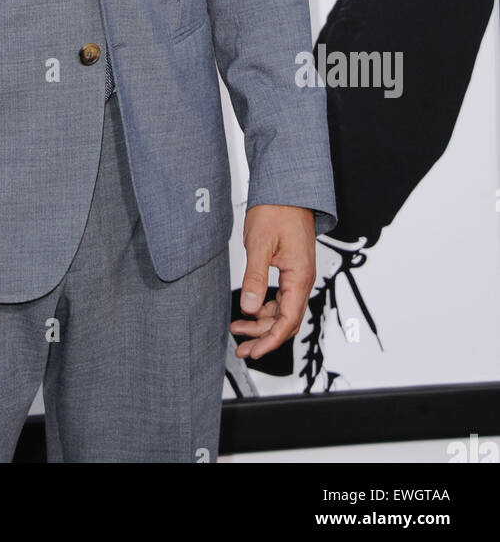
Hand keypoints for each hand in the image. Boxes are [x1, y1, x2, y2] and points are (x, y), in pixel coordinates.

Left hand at [229, 204, 315, 360]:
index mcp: (299, 276)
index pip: (288, 320)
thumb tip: (249, 307)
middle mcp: (302, 279)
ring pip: (283, 310)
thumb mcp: (260, 245)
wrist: (287, 189)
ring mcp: (298, 274)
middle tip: (242, 349)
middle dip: (264, 337)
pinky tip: (250, 310)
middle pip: (286, 320)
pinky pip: (281, 297)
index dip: (271, 340)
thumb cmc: (277, 210)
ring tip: (239, 330)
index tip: (255, 352)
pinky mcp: (291, 268)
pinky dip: (265, 308)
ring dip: (262, 323)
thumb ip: (255, 278)